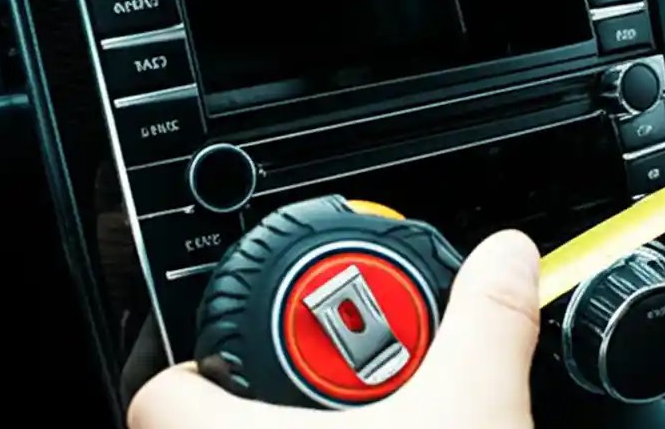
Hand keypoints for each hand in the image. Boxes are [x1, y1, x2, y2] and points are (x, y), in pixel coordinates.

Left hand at [127, 230, 540, 428]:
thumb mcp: (469, 413)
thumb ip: (483, 321)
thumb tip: (505, 254)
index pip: (158, 393)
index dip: (197, 359)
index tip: (251, 341)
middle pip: (196, 422)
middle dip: (262, 393)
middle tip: (325, 382)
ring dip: (284, 428)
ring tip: (363, 420)